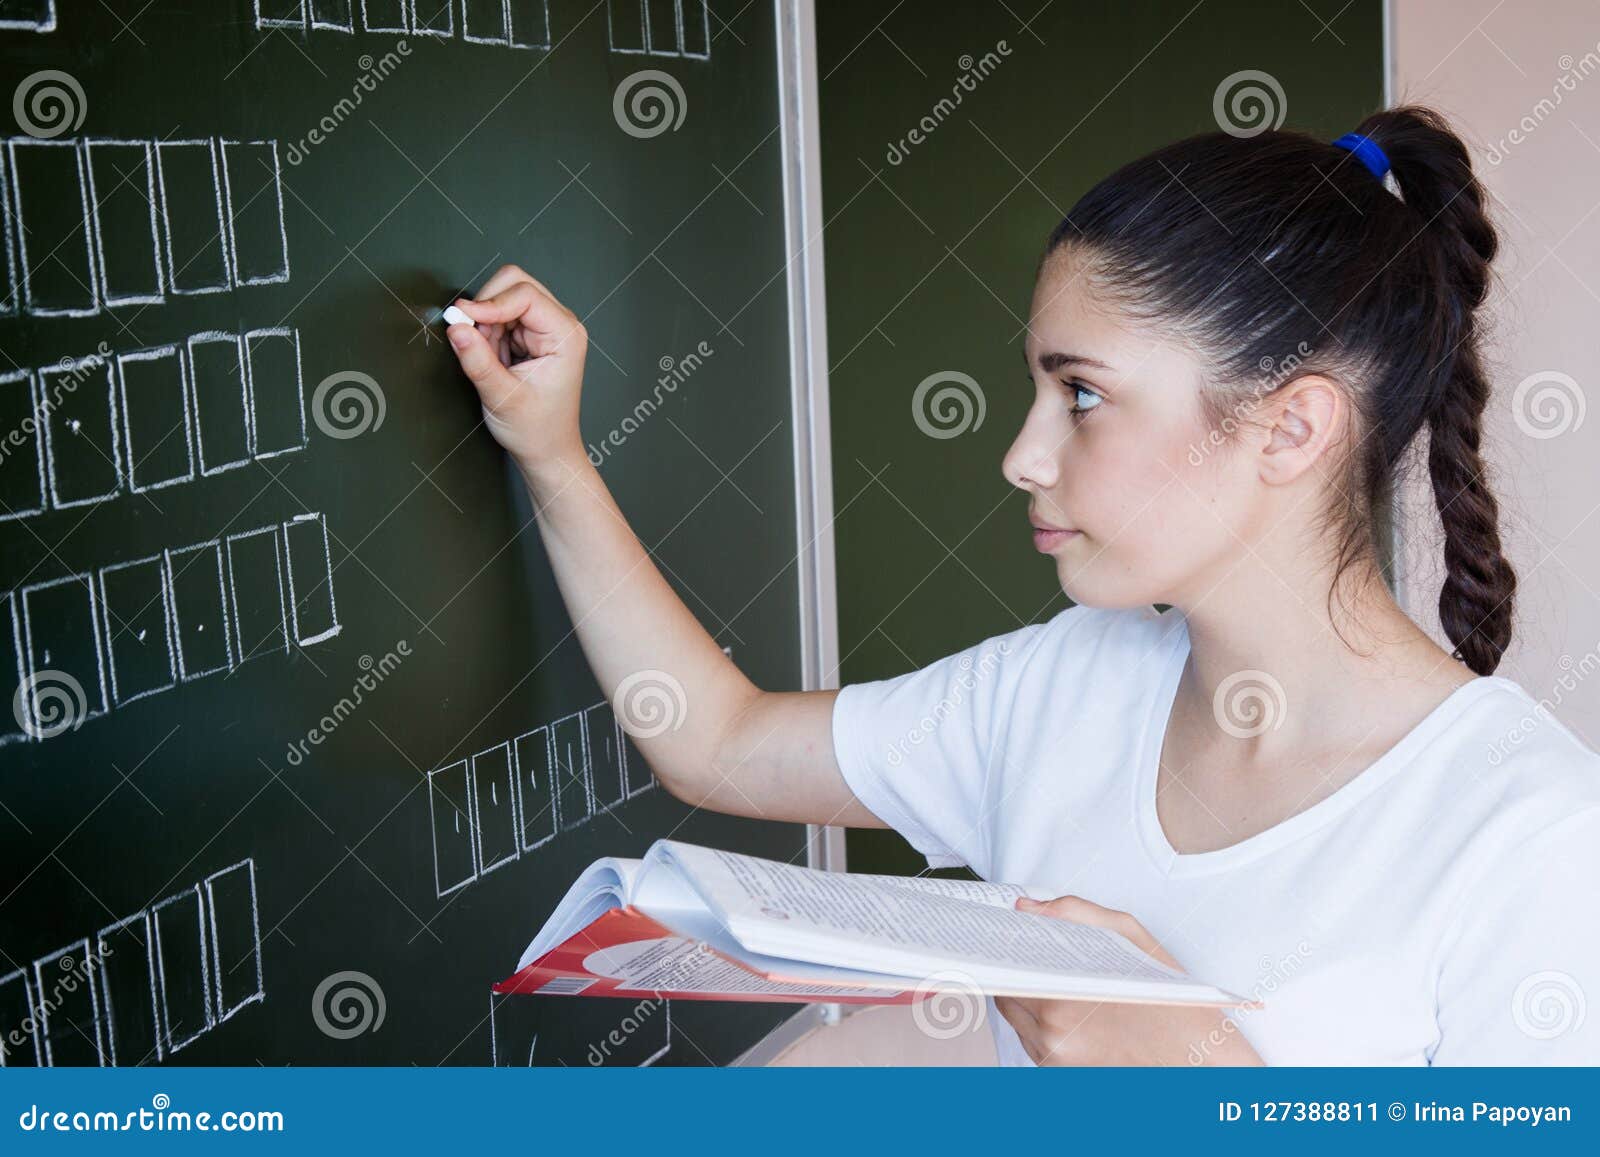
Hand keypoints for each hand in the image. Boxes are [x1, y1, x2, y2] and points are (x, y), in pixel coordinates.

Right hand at [444, 264, 587, 473]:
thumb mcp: (503, 398)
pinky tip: (496, 360)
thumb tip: (457, 327)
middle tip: (476, 341)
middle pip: (515, 284)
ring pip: (502, 297)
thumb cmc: (537, 429)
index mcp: (566, 335)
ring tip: (492, 361)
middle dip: (487, 308)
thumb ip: (478, 361)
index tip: (462, 318)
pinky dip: (487, 332)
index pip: (525, 295)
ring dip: (486, 323)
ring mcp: (545, 327)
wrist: (547, 449)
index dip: (490, 302)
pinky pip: (499, 316)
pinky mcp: (529, 333)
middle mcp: (559, 324)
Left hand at [994, 895, 1262, 1065]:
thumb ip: (1074, 913)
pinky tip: (1061, 1002)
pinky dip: (1037, 1018)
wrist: (1200, 1064)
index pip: (1007, 964)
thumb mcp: (1132, 938)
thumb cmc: (1174, 1004)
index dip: (1003, 944)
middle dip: (1012, 967)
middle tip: (1019, 944)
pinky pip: (1030, 1038)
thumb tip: (1028, 908)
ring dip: (1022, 993)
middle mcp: (1052, 1034)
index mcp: (1064, 999)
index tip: (1000, 928)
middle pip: (1005, 989)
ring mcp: (1055, 1058)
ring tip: (1044, 971)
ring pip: (1014, 1015)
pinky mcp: (1060, 1073)